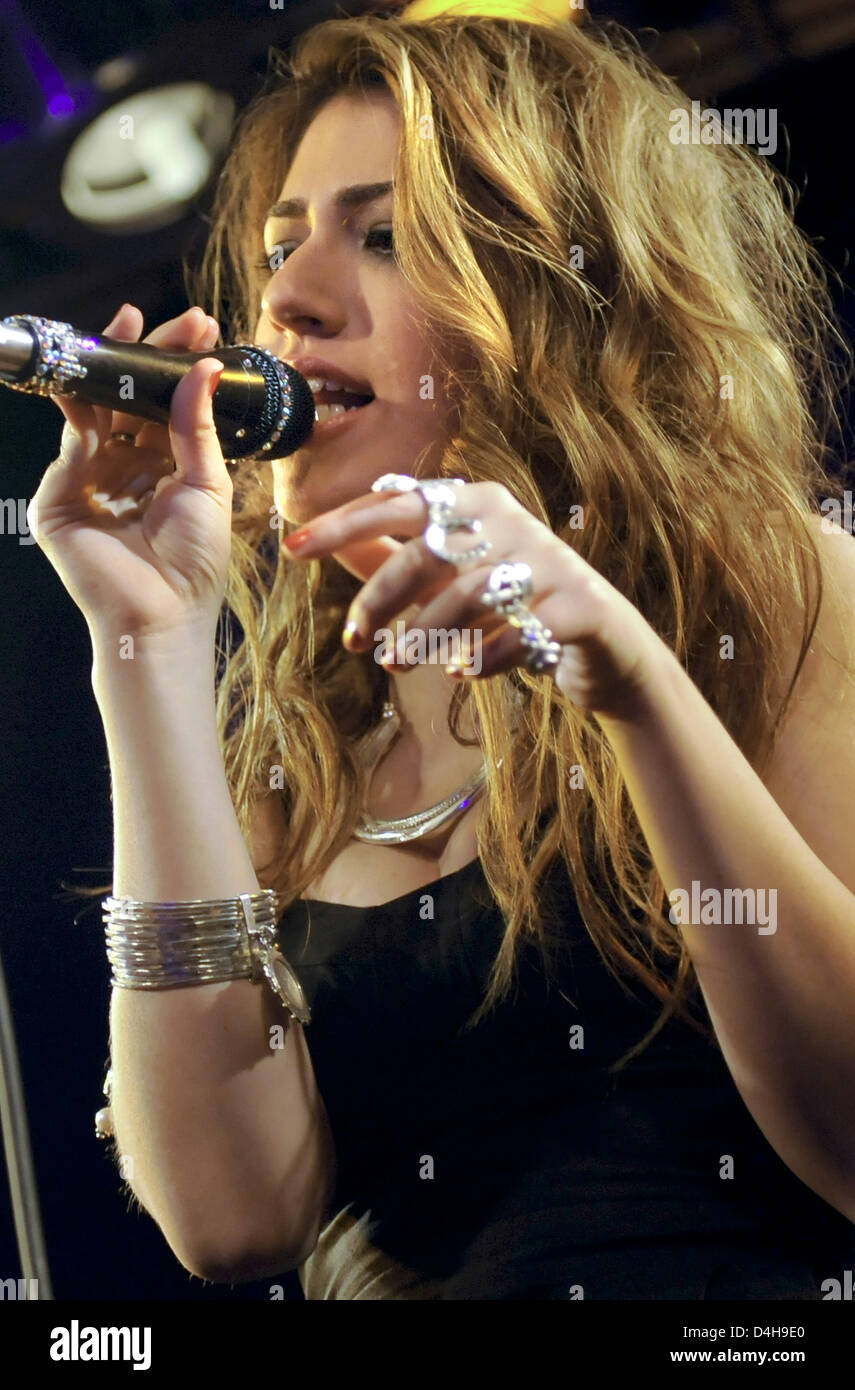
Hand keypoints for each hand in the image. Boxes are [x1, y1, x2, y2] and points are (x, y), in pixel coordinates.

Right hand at [26, 304, 233, 644]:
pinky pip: (70, 444)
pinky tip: (99, 380)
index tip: (198, 327)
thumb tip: (204, 368)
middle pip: (129, 399)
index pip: (164, 405)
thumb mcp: (207, 485)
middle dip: (147, 356)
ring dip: (111, 370)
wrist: (164, 614)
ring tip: (133, 329)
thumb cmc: (193, 561)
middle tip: (172, 320)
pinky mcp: (58, 499)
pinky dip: (82, 411)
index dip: (176, 366)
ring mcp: (87, 480)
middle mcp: (123, 468)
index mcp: (162, 468)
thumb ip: (197, 427)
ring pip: (95, 411)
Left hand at [282, 477, 668, 719]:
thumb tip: (333, 541)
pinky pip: (521, 631)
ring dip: (425, 634)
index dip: (343, 525)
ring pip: (470, 594)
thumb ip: (398, 557)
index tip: (291, 549)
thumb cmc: (515, 606)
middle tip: (352, 640)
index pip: (398, 506)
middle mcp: (513, 523)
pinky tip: (462, 672)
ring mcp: (551, 563)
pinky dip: (486, 654)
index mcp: (477, 503)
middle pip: (427, 551)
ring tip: (396, 665)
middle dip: (380, 598)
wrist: (605, 645)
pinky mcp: (579, 607)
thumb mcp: (454, 575)